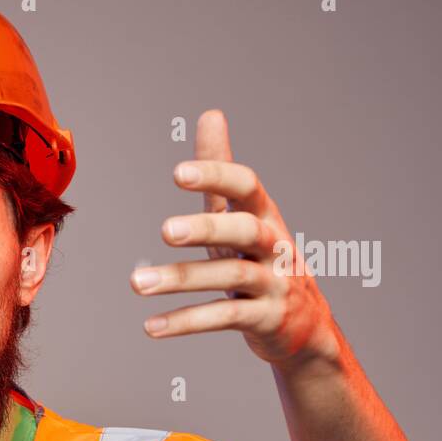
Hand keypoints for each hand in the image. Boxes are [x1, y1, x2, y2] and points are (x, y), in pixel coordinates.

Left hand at [130, 109, 340, 368]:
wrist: (304, 326)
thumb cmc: (263, 260)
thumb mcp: (242, 214)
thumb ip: (221, 171)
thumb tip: (210, 114)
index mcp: (265, 214)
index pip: (247, 186)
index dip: (215, 177)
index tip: (177, 173)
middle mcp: (274, 245)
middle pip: (246, 231)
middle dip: (207, 228)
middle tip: (165, 230)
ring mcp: (274, 283)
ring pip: (231, 277)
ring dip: (181, 279)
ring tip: (137, 282)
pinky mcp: (266, 319)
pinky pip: (226, 317)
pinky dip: (188, 321)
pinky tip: (152, 326)